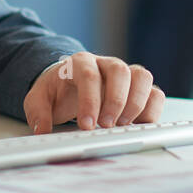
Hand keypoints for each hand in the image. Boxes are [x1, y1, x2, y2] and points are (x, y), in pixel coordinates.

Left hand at [22, 52, 164, 133]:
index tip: (87, 125)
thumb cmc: (57, 90)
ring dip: (137, 104)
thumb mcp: (38, 99)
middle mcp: (106, 64)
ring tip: (124, 126)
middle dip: (116, 101)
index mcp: (80, 63)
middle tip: (107, 126)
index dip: (90, 101)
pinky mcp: (139, 89)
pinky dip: (152, 111)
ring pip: (143, 77)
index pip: (89, 75)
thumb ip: (37, 112)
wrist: (68, 83)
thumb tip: (42, 129)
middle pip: (120, 71)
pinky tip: (138, 126)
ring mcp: (125, 74)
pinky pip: (155, 94)